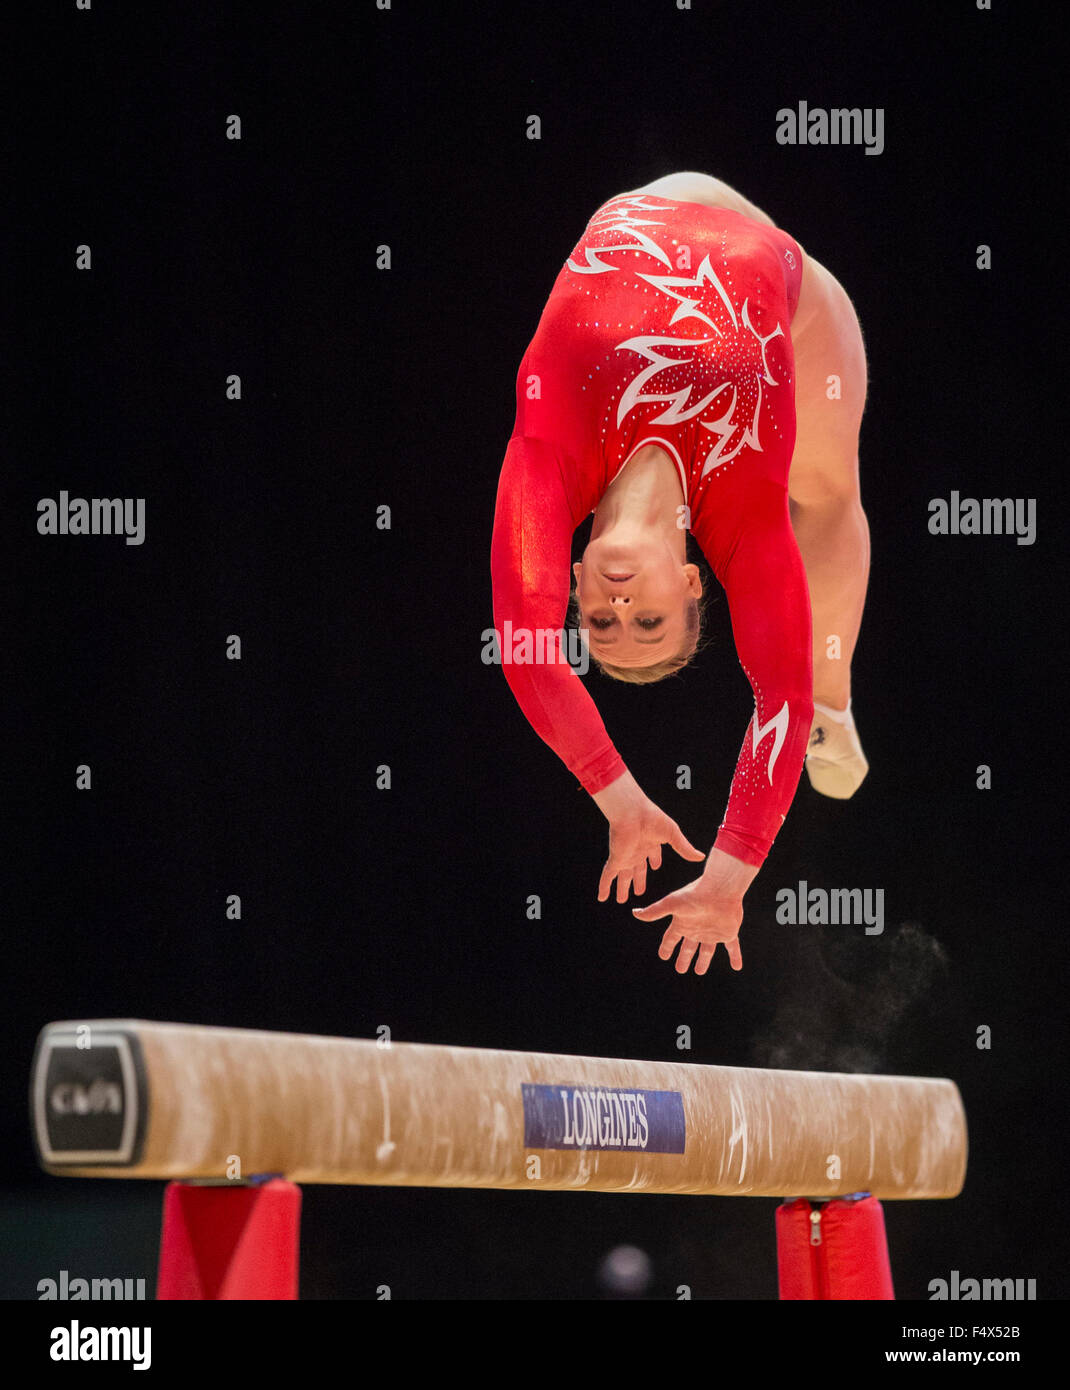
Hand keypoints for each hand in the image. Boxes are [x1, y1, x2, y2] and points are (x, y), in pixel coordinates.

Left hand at [591, 771, 704, 903]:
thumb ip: (684, 848)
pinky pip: (608, 876)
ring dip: (622, 888)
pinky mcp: (616, 859)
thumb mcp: (673, 835)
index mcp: (651, 843)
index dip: (654, 861)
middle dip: (638, 881)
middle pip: (638, 870)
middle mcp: (638, 851)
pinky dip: (604, 888)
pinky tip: (601, 898)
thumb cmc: (653, 818)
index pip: (652, 855)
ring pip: (623, 876)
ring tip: (621, 900)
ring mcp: (626, 856)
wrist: (632, 812)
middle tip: (638, 892)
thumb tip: (700, 857)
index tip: (655, 867)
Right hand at [631, 850, 757, 973]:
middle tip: (680, 970)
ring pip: (707, 950)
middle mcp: (697, 928)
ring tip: (699, 971)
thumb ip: (654, 911)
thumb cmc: (694, 895)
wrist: (720, 889)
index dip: (666, 947)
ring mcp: (712, 931)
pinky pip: (733, 947)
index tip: (663, 956)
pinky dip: (735, 956)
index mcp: (683, 922)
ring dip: (703, 961)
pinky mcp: (728, 933)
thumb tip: (635, 913)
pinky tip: (737, 966)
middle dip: (684, 958)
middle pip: (688, 947)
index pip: (671, 938)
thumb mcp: (671, 904)